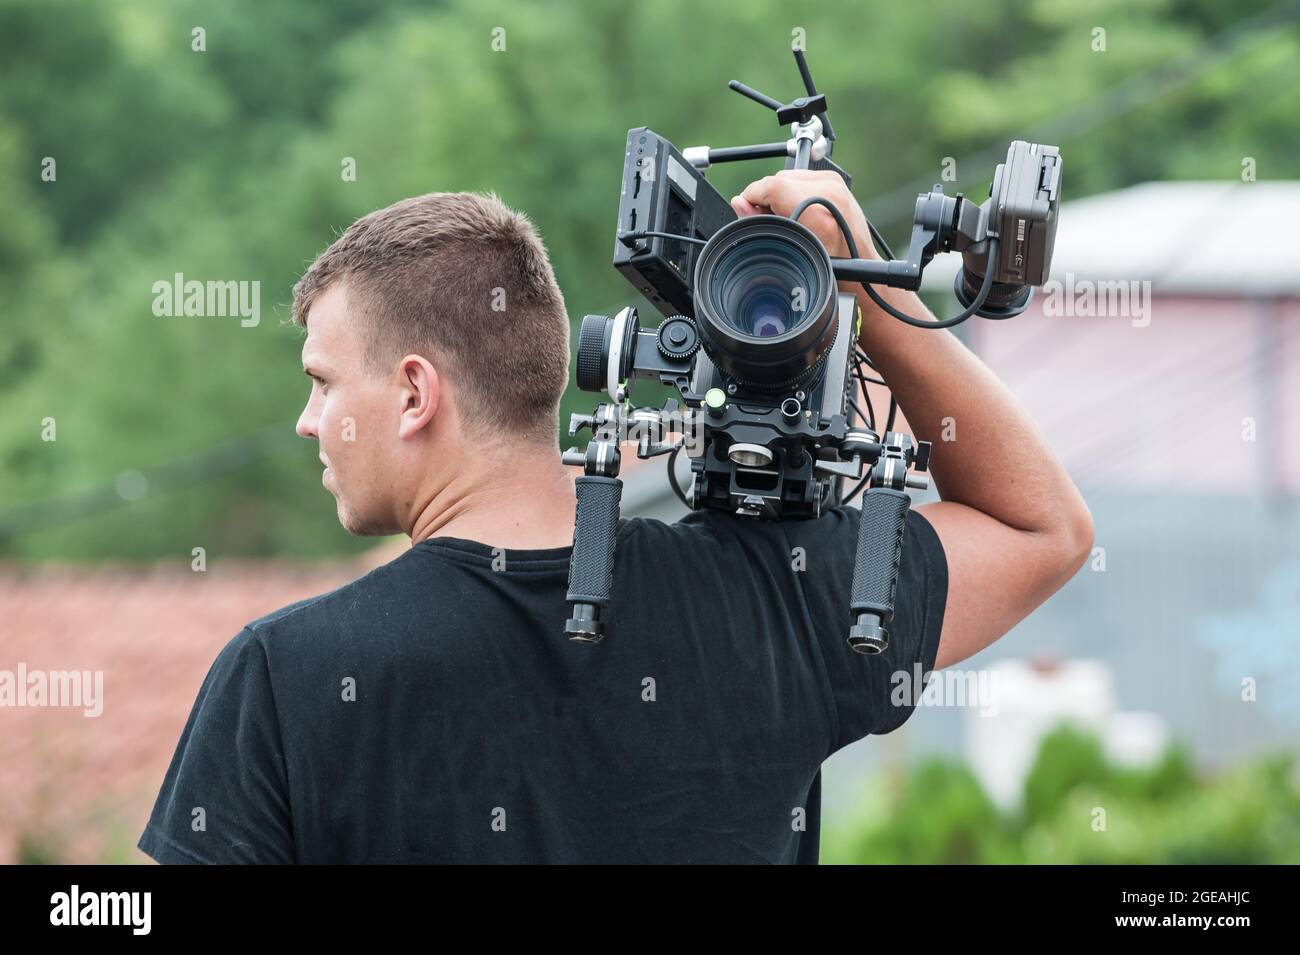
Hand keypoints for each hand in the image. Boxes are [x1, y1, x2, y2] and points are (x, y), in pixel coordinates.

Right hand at [730, 169, 878, 261]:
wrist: (860, 268)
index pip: (772, 185)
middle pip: (777, 179)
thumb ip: (762, 224)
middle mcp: (830, 190)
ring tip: (786, 220)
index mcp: (819, 209)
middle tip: (769, 223)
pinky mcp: (835, 181)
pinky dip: (791, 192)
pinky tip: (797, 212)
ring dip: (779, 195)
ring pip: (787, 177)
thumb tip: (739, 204)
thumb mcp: (791, 251)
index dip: (751, 196)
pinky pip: (800, 178)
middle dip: (765, 198)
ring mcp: (834, 183)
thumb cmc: (833, 269)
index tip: (745, 209)